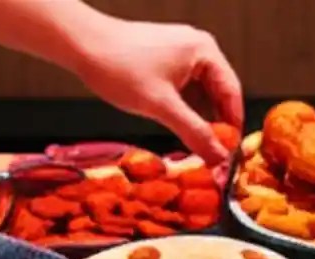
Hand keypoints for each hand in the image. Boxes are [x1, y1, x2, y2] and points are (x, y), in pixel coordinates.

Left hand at [72, 17, 242, 165]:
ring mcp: (182, 52)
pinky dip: (186, 109)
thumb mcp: (161, 106)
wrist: (82, 44)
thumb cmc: (119, 67)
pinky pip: (186, 89)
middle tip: (214, 153)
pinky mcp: (166, 59)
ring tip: (198, 144)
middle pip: (219, 94)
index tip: (230, 153)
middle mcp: (198, 48)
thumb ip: (195, 132)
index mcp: (205, 51)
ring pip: (201, 93)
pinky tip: (181, 128)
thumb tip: (219, 157)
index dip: (233, 126)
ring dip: (200, 118)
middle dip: (217, 124)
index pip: (232, 94)